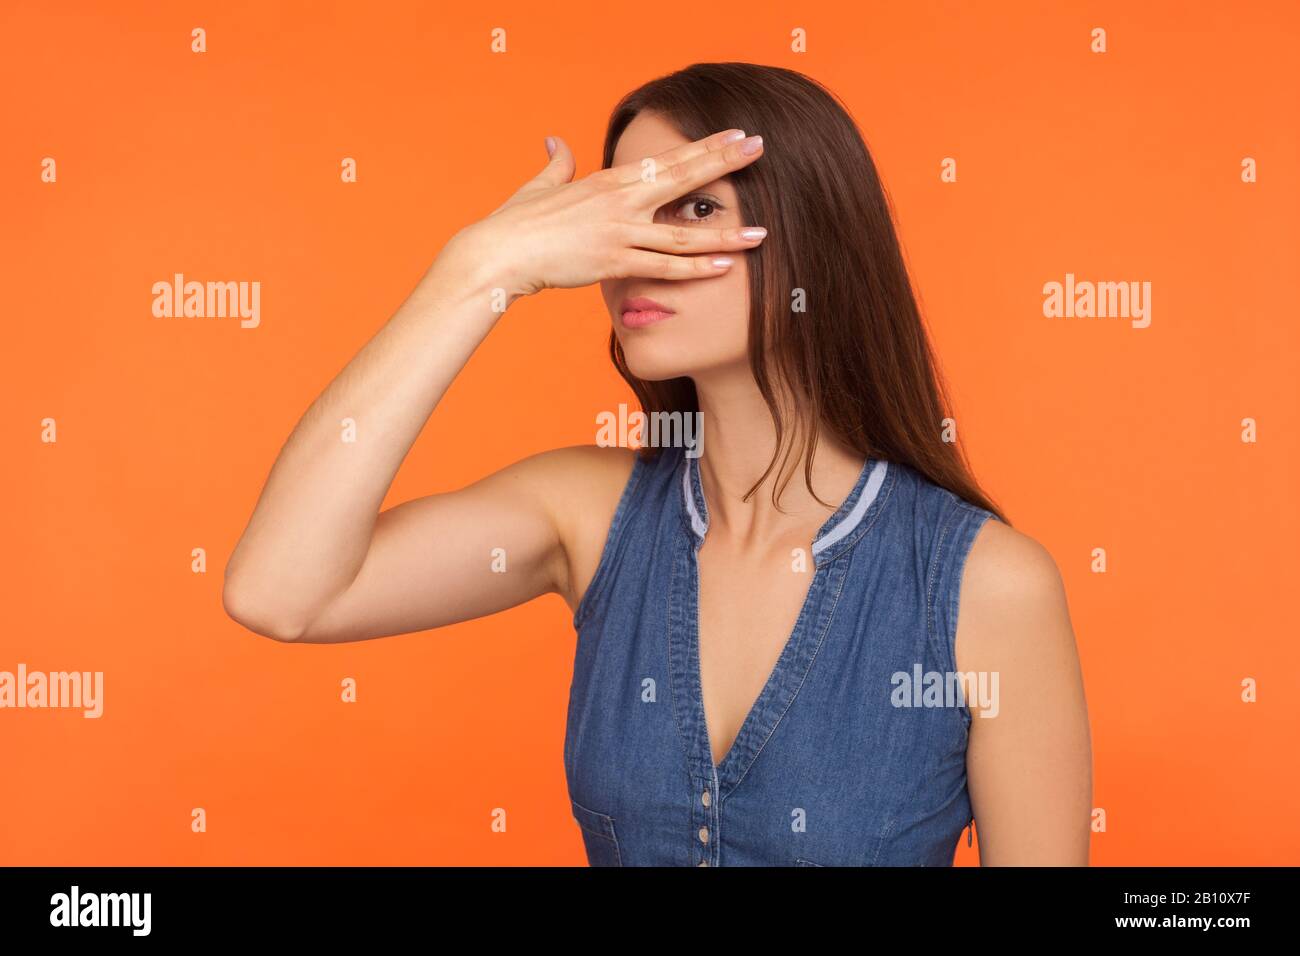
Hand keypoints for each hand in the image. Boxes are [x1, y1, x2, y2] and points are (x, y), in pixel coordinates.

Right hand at [450, 129, 766, 301]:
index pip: (666, 159)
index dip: (704, 147)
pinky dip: (694, 268)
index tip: (735, 135)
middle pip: (682, 177)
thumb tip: (556, 142)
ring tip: (760, 232)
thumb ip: (557, 164)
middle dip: (725, 163)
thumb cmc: (516, 223)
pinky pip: (662, 267)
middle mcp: (620, 200)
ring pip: (682, 233)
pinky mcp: (613, 262)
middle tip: (760, 148)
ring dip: (724, 234)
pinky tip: (723, 268)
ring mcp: (619, 231)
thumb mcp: (541, 185)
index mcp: (610, 181)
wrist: (499, 252)